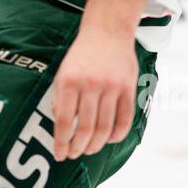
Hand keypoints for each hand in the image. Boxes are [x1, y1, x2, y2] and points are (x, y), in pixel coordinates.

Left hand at [52, 0, 143, 161]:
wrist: (107, 32)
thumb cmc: (81, 56)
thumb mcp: (63, 72)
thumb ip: (60, 98)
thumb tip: (60, 128)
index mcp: (69, 81)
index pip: (63, 120)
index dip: (61, 142)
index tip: (59, 155)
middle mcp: (90, 85)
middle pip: (85, 128)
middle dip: (78, 147)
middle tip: (74, 155)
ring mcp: (111, 87)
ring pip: (104, 127)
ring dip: (96, 145)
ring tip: (89, 150)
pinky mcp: (128, 88)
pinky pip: (124, 120)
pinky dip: (116, 135)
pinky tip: (108, 140)